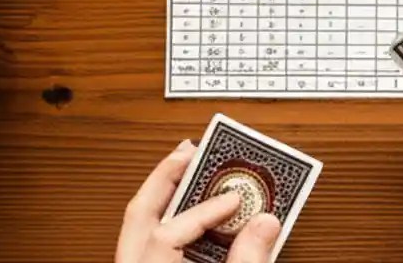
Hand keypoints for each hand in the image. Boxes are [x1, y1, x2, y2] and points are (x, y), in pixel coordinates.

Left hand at [116, 140, 281, 262]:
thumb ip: (247, 259)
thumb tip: (265, 224)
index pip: (168, 231)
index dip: (205, 210)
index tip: (234, 200)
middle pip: (139, 212)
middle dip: (167, 175)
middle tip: (191, 150)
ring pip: (136, 222)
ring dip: (164, 192)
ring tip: (186, 169)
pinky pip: (142, 237)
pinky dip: (165, 217)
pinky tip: (187, 210)